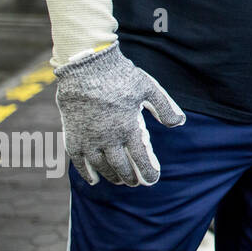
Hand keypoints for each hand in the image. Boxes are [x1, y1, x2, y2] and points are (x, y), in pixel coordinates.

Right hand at [54, 43, 185, 186]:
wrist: (85, 68)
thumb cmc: (119, 76)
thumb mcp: (149, 88)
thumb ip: (164, 107)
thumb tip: (179, 122)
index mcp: (129, 127)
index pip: (141, 158)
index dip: (148, 171)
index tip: (152, 179)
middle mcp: (108, 138)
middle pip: (121, 166)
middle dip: (130, 177)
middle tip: (135, 182)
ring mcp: (89, 139)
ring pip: (101, 166)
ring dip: (111, 176)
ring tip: (119, 181)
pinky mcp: (72, 136)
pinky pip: (78, 162)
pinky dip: (86, 173)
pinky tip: (94, 180)